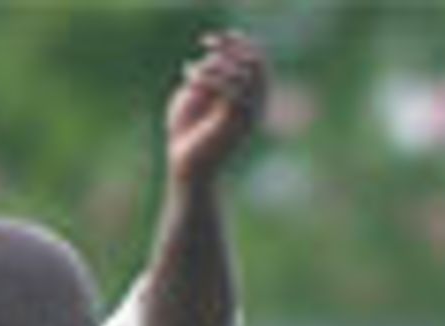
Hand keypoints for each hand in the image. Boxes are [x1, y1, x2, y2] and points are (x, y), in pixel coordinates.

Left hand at [166, 31, 268, 188]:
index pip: (259, 62)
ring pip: (243, 72)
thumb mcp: (195, 97)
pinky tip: (187, 76)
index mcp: (250, 103)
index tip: (217, 37)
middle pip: (255, 63)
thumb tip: (214, 57)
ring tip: (188, 71)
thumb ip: (209, 74)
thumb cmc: (187, 136)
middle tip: (205, 41)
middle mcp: (254, 109)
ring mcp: (246, 116)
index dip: (242, 43)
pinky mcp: (232, 122)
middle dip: (231, 47)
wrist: (185, 169)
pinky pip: (229, 87)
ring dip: (214, 64)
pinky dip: (207, 76)